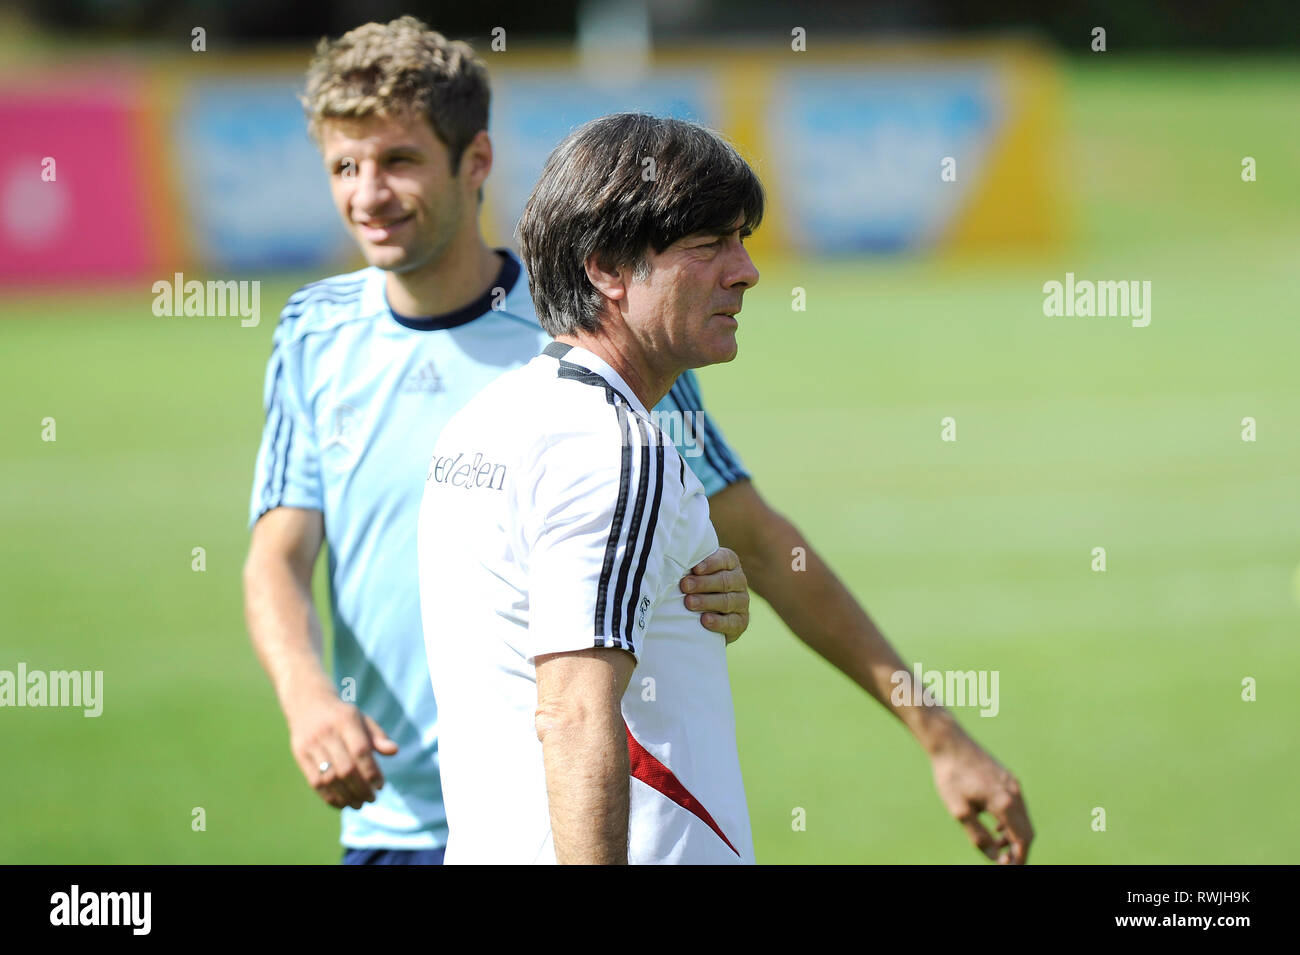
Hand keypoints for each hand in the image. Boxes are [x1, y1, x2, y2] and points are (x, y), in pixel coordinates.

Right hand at [286, 685, 399, 810]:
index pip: (361, 751)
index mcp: (346, 720)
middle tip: (372, 798)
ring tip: (359, 804)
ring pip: (329, 778)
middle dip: (361, 789)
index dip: (372, 771)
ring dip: (346, 796)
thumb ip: (378, 736)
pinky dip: (330, 797)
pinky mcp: (300, 755)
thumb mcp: (362, 719)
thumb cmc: (342, 716)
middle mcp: (327, 732)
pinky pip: (315, 782)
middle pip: (346, 769)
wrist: (308, 703)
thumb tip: (394, 751)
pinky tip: (342, 803)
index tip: (381, 785)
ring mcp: (311, 744)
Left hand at [680, 546, 749, 643]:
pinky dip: (718, 622)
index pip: (725, 559)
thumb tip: (673, 553)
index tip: (695, 568)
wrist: (707, 612)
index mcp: (730, 564)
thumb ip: (691, 563)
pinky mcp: (741, 622)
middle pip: (725, 581)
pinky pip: (732, 622)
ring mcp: (742, 602)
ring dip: (707, 602)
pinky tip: (705, 620)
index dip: (711, 563)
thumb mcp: (695, 571)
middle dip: (703, 583)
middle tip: (685, 586)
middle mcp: (739, 581)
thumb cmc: (696, 585)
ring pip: (727, 601)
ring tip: (689, 603)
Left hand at [930, 734, 1032, 863]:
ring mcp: (1013, 784)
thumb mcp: (960, 812)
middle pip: (1027, 831)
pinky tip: (995, 826)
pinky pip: (1017, 806)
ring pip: (1023, 819)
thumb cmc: (951, 776)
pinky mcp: (1008, 778)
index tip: (1009, 867)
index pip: (1023, 840)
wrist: (949, 743)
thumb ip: (978, 837)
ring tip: (997, 846)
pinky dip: (1011, 821)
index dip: (1019, 858)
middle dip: (1019, 850)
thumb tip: (994, 858)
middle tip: (1004, 861)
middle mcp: (1015, 793)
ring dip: (1014, 836)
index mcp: (1004, 803)